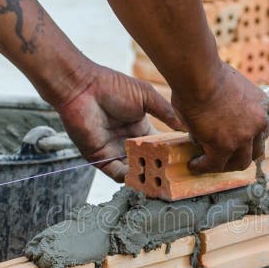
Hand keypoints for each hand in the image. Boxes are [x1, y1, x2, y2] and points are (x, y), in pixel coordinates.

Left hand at [53, 62, 184, 181]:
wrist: (83, 88)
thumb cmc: (112, 86)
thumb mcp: (146, 96)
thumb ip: (165, 112)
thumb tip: (185, 126)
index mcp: (140, 127)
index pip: (158, 146)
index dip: (169, 153)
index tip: (184, 160)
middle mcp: (127, 141)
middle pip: (147, 161)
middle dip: (159, 168)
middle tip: (175, 176)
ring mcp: (114, 151)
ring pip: (134, 170)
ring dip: (146, 175)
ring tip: (161, 181)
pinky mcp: (100, 158)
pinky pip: (117, 174)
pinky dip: (129, 179)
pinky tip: (142, 179)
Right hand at [172, 63, 268, 173]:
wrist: (200, 74)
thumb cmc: (207, 73)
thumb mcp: (230, 86)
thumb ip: (230, 104)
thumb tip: (214, 114)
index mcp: (261, 104)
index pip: (262, 131)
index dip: (249, 139)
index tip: (237, 142)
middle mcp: (258, 122)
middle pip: (256, 150)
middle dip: (241, 155)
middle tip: (226, 158)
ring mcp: (243, 137)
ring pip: (239, 162)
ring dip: (225, 165)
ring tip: (209, 164)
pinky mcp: (224, 146)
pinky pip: (214, 164)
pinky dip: (203, 167)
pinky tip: (193, 165)